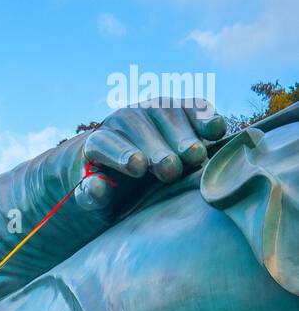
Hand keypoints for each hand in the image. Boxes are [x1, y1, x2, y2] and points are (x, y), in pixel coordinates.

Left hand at [76, 100, 226, 212]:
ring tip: (196, 157)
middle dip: (157, 148)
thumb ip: (92, 196)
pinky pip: (193, 107)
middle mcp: (124, 119)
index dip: (122, 153)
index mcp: (99, 143)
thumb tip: (96, 187)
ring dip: (183, 135)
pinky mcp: (179, 109)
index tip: (139, 168)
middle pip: (139, 127)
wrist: (129, 176)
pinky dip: (206, 117)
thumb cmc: (113, 194)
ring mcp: (152, 110)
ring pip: (167, 114)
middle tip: (171, 170)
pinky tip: (218, 130)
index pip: (106, 143)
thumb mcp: (99, 202)